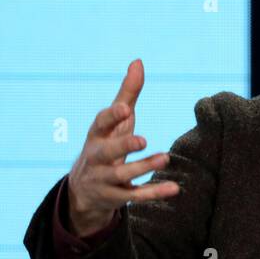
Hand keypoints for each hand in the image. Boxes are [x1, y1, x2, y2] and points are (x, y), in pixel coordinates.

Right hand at [66, 59, 179, 235]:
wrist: (84, 190)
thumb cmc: (105, 144)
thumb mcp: (115, 121)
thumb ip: (127, 94)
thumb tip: (138, 61)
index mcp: (96, 135)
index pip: (100, 123)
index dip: (112, 117)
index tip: (127, 109)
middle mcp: (96, 158)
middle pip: (106, 152)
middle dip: (123, 146)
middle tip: (143, 140)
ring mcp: (104, 180)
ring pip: (121, 176)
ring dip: (143, 167)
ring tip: (166, 158)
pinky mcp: (117, 197)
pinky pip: (135, 196)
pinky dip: (154, 193)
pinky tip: (174, 188)